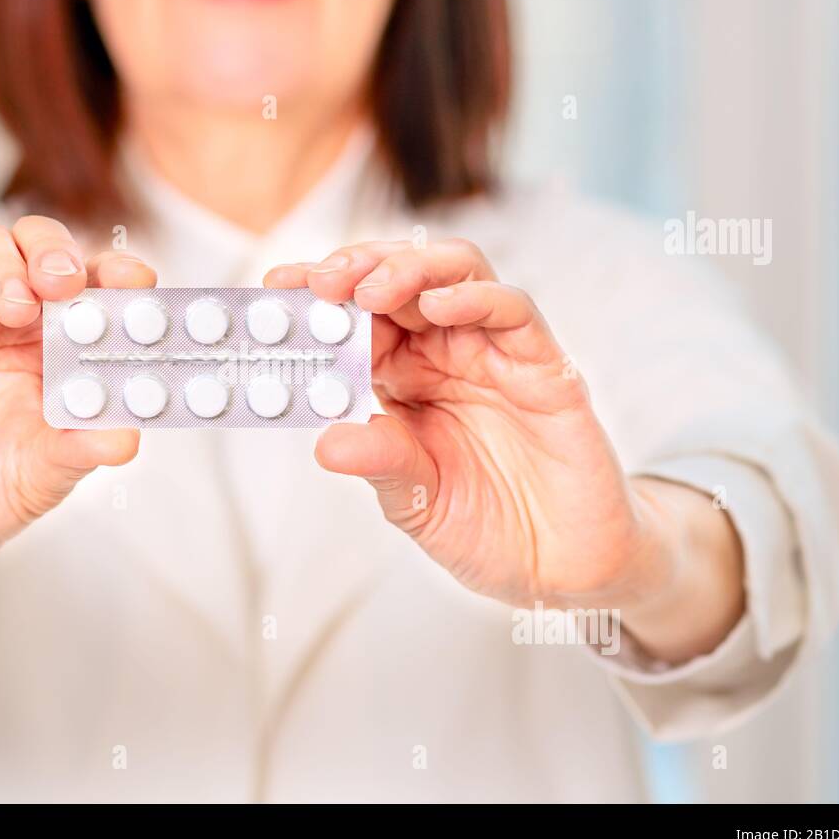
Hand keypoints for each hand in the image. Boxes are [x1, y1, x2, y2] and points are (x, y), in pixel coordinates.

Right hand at [0, 216, 152, 637]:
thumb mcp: (44, 478)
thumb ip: (81, 451)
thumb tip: (128, 439)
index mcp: (61, 346)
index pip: (95, 287)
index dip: (116, 274)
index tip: (135, 279)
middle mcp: (13, 322)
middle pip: (37, 248)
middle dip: (56, 252)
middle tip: (65, 281)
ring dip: (4, 266)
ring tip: (18, 307)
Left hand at [266, 239, 742, 661]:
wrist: (563, 569)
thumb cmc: (488, 530)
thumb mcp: (416, 504)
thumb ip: (380, 464)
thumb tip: (324, 444)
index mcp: (406, 380)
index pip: (357, 318)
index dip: (318, 299)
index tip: (275, 290)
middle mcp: (448, 356)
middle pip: (402, 280)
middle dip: (357, 269)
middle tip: (321, 282)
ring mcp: (497, 355)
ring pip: (455, 276)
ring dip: (410, 270)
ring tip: (372, 289)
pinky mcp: (546, 368)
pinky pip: (514, 312)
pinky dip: (475, 298)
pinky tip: (438, 307)